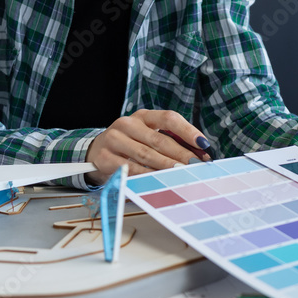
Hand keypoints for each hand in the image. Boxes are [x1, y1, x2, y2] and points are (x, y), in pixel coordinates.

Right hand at [85, 109, 210, 183]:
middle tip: (197, 166)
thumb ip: (170, 142)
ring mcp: (114, 140)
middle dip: (181, 154)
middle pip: (159, 139)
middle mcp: (127, 124)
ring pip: (146, 155)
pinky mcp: (105, 158)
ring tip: (182, 174)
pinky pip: (131, 169)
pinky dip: (147, 176)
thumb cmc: (129, 144)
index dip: (187, 130)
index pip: (168, 118)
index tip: (203, 144)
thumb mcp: (146, 136)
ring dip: (166, 167)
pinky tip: (159, 181)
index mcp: (142, 116)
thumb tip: (199, 153)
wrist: (94, 152)